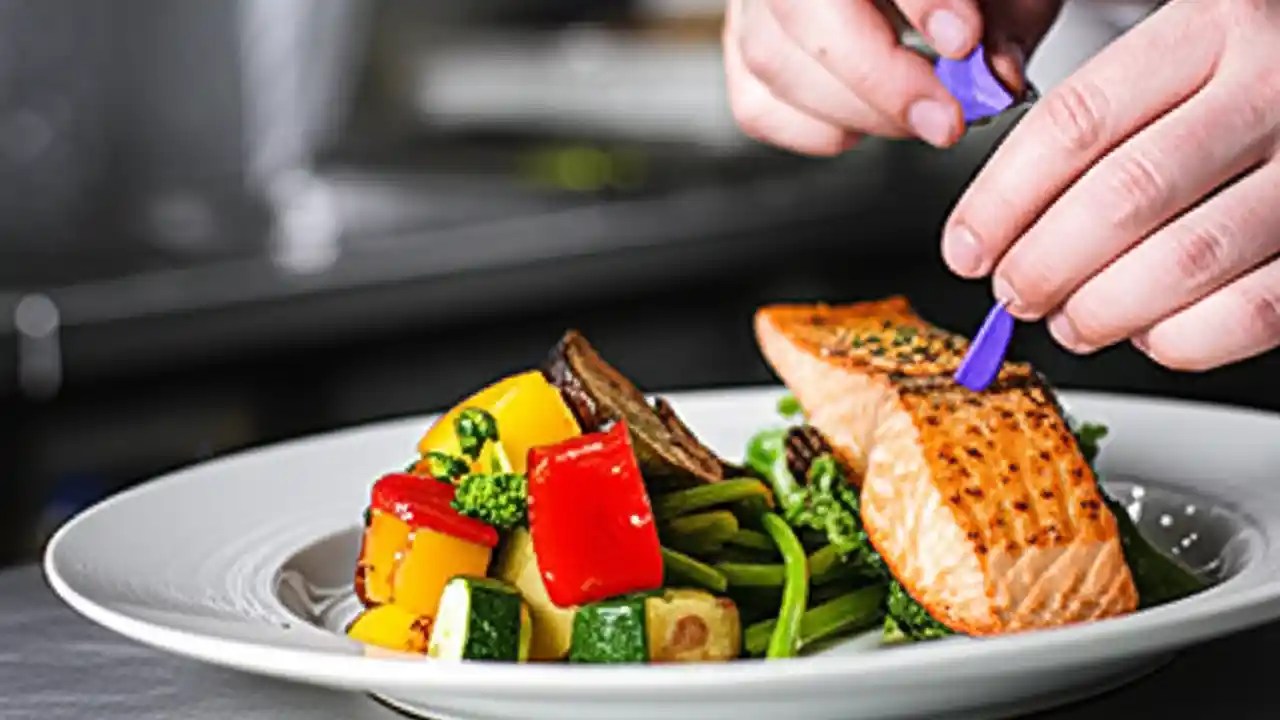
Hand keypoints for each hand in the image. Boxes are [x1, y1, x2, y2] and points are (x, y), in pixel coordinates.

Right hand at [722, 0, 1060, 154]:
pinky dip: (815, 129)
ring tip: (915, 116)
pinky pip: (757, 105)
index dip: (921, 1)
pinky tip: (861, 119)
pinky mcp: (741, 48)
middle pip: (802, 14)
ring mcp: (752, 5)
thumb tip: (991, 78)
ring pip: (774, 63)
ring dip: (856, 112)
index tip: (962, 41)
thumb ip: (1005, 18)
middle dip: (881, 80)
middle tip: (944, 117)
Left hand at [942, 0, 1279, 370]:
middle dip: (1044, 265)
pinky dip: (1181, 340)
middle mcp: (1269, 87)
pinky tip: (1148, 333)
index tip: (966, 248)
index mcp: (1210, 28)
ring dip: (1103, 311)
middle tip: (1014, 293)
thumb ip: (1096, 121)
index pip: (1075, 124)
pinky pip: (1253, 312)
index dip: (1002, 202)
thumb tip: (993, 228)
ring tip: (1070, 320)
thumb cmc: (1243, 80)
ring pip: (1184, 261)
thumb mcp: (1175, 57)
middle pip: (1124, 198)